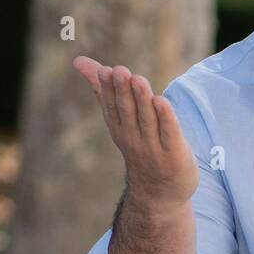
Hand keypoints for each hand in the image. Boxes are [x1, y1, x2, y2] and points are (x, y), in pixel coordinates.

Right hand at [73, 57, 198, 208]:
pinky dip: (166, 118)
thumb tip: (79, 61)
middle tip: (120, 71)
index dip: (108, 89)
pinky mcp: (175, 153)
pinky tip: (162, 102)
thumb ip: (104, 89)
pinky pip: (169, 133)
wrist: (160, 193)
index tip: (104, 70)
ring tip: (138, 80)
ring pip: (147, 119)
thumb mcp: (120, 119)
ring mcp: (154, 147)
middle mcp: (133, 137)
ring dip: (142, 99)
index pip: (111, 106)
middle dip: (123, 91)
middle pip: (127, 111)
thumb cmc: (140, 146)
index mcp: (119, 127)